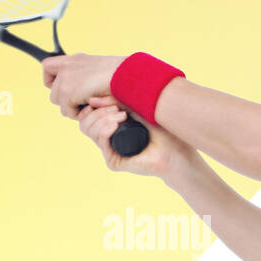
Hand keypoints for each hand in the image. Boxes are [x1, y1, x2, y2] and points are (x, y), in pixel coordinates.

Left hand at [42, 53, 123, 114]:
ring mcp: (65, 79)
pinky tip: (91, 106)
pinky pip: (67, 111)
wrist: (127, 75)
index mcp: (75, 59)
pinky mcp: (67, 92)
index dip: (52, 80)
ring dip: (72, 106)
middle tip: (82, 100)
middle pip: (52, 90)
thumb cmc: (121, 75)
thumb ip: (85, 77)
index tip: (64, 87)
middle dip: (65, 99)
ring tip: (89, 103)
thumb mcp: (99, 71)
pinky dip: (79, 113)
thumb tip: (82, 93)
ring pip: (58, 102)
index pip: (48, 66)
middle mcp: (66, 66)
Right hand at [76, 95, 193, 179]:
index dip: (91, 107)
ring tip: (122, 116)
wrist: (175, 150)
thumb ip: (115, 102)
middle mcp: (107, 140)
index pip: (87, 117)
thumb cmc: (160, 128)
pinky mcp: (114, 161)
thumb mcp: (135, 107)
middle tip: (119, 110)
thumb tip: (91, 99)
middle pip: (85, 123)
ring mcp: (109, 151)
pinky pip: (101, 142)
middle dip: (98, 111)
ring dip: (103, 118)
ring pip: (90, 131)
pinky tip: (116, 124)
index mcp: (109, 127)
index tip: (106, 101)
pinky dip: (105, 130)